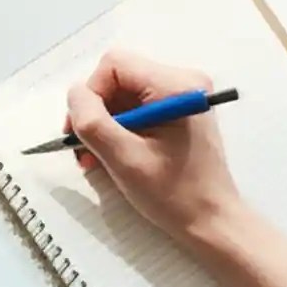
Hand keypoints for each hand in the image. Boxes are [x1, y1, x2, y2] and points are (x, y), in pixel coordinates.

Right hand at [66, 50, 286, 286]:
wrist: (212, 222)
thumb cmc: (174, 194)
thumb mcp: (123, 158)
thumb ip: (92, 121)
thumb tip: (74, 94)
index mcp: (174, 86)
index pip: (114, 65)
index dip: (91, 94)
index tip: (83, 130)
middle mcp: (182, 82)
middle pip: (118, 79)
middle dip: (95, 112)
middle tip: (83, 149)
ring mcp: (182, 97)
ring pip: (124, 95)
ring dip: (104, 124)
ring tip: (95, 158)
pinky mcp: (179, 112)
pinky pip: (137, 108)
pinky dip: (119, 130)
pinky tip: (113, 155)